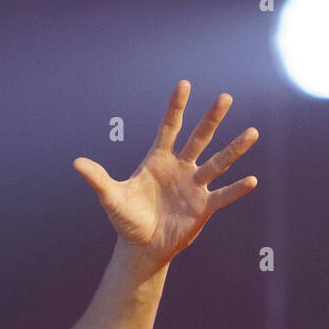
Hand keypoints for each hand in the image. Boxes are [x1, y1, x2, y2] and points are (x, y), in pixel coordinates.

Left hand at [73, 80, 258, 267]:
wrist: (142, 245)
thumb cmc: (127, 218)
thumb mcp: (111, 198)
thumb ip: (98, 179)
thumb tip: (76, 163)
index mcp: (158, 159)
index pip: (169, 127)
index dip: (176, 107)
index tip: (184, 83)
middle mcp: (180, 167)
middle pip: (198, 138)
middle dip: (211, 118)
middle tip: (225, 97)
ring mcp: (194, 186)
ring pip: (217, 162)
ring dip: (235, 148)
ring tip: (253, 132)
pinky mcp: (203, 207)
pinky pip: (222, 195)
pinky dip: (236, 189)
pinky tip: (252, 180)